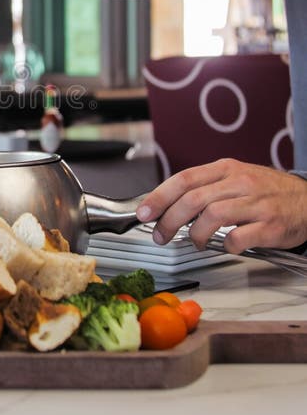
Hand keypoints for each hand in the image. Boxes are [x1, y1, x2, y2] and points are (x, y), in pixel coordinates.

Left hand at [136, 159, 306, 252]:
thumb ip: (205, 188)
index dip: (159, 196)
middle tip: (160, 235)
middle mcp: (240, 182)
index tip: (144, 212)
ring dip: (196, 234)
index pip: (184, 179)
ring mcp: (256, 203)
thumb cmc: (266, 193)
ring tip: (195, 242)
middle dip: (169, 220)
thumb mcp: (235, 179)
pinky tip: (224, 245)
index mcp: (226, 169)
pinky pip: (239, 237)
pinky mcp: (270, 225)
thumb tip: (167, 204)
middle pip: (193, 199)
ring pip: (212, 216)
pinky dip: (226, 244)